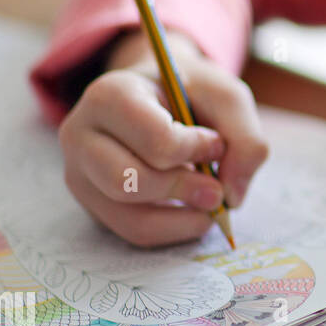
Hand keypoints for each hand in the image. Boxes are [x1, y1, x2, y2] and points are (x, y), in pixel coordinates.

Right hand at [57, 29, 269, 246]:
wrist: (159, 94)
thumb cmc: (191, 93)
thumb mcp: (226, 98)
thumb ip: (245, 139)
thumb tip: (232, 196)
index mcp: (110, 94)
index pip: (153, 138)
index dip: (195, 149)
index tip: (215, 144)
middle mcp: (81, 134)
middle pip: (128, 181)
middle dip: (183, 190)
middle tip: (217, 189)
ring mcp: (80, 171)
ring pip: (127, 215)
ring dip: (181, 218)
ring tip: (210, 203)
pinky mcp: (92, 201)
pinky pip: (131, 231)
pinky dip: (172, 230)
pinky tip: (193, 213)